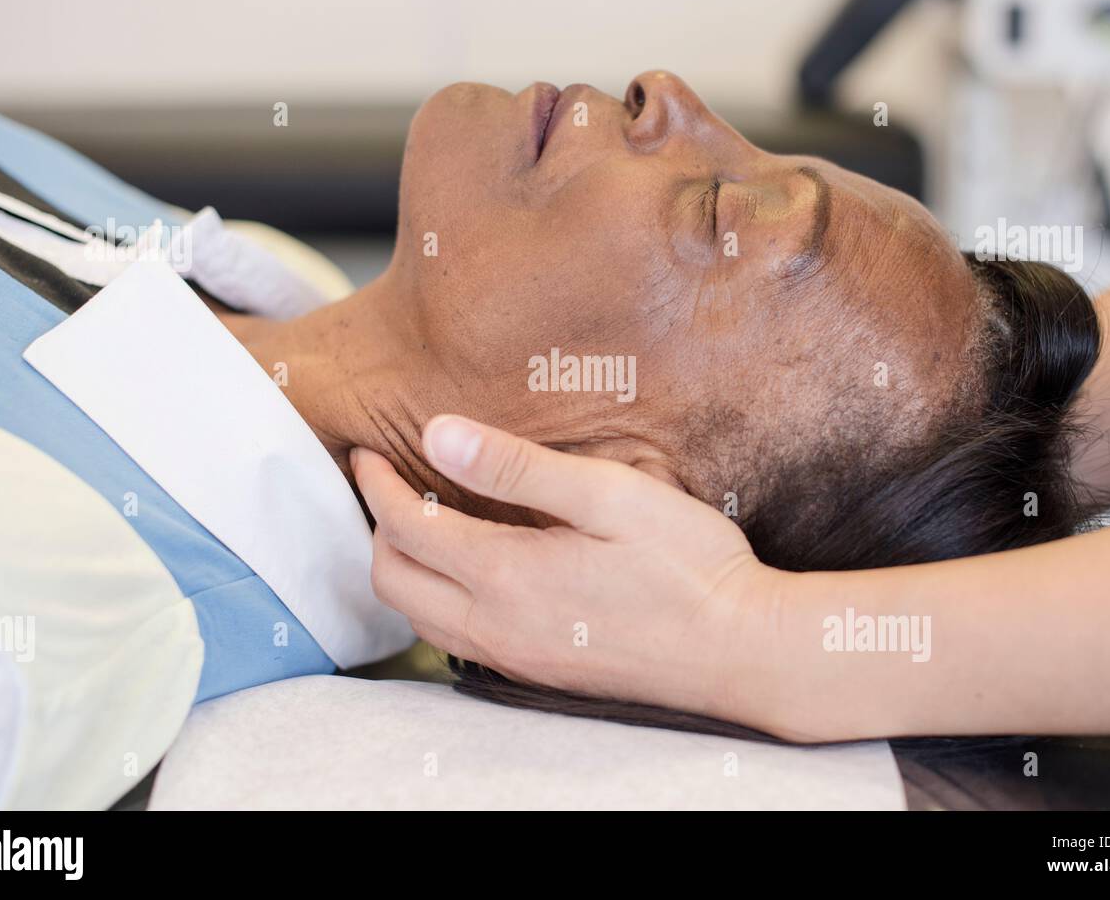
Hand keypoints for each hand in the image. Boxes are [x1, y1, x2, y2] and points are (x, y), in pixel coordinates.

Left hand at [350, 414, 771, 723]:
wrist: (742, 652)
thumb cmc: (688, 566)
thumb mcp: (610, 496)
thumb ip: (517, 468)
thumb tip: (436, 435)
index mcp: (506, 576)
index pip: (403, 528)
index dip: (374, 484)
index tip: (366, 451)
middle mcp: (496, 628)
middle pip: (392, 581)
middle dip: (375, 527)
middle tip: (384, 483)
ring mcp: (515, 657)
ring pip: (420, 617)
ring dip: (403, 566)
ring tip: (420, 520)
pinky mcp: (538, 672)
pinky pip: (457, 637)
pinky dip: (438, 597)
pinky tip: (472, 568)